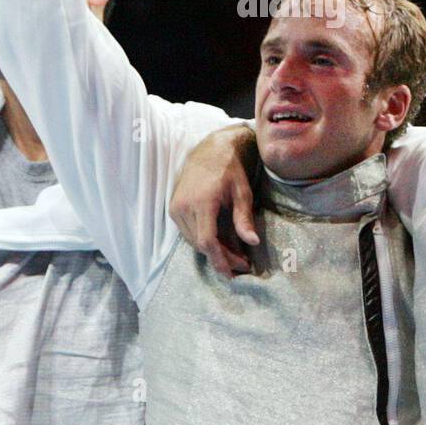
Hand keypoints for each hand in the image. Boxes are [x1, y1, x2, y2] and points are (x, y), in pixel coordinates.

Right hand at [169, 125, 260, 278]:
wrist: (208, 151)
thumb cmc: (229, 170)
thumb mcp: (242, 192)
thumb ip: (244, 218)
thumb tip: (252, 242)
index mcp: (202, 202)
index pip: (207, 240)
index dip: (219, 260)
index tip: (232, 273)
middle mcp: (184, 206)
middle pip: (200, 244)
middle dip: (221, 258)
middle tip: (242, 263)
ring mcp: (176, 208)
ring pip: (192, 241)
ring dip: (212, 251)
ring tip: (233, 255)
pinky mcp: (173, 209)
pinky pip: (187, 233)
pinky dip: (202, 240)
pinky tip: (219, 242)